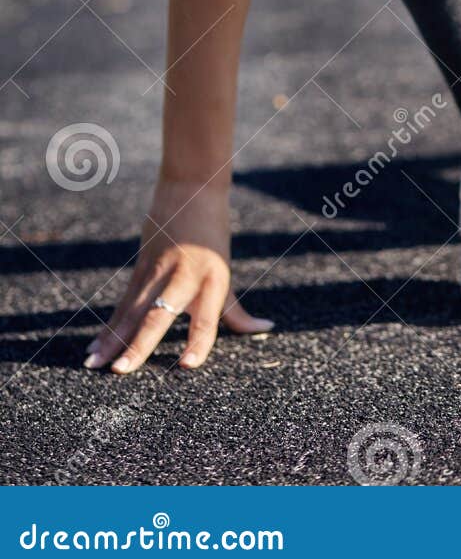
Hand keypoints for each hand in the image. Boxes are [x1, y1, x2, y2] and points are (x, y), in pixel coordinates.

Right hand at [85, 176, 273, 372]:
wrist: (192, 188)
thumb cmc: (213, 236)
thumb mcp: (224, 271)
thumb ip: (235, 310)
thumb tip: (265, 328)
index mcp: (213, 279)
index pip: (208, 317)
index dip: (198, 341)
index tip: (187, 366)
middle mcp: (185, 276)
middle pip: (161, 314)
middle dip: (140, 344)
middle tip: (122, 370)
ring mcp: (159, 269)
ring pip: (134, 309)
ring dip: (114, 338)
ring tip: (96, 364)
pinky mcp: (141, 265)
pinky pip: (124, 301)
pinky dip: (110, 324)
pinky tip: (96, 345)